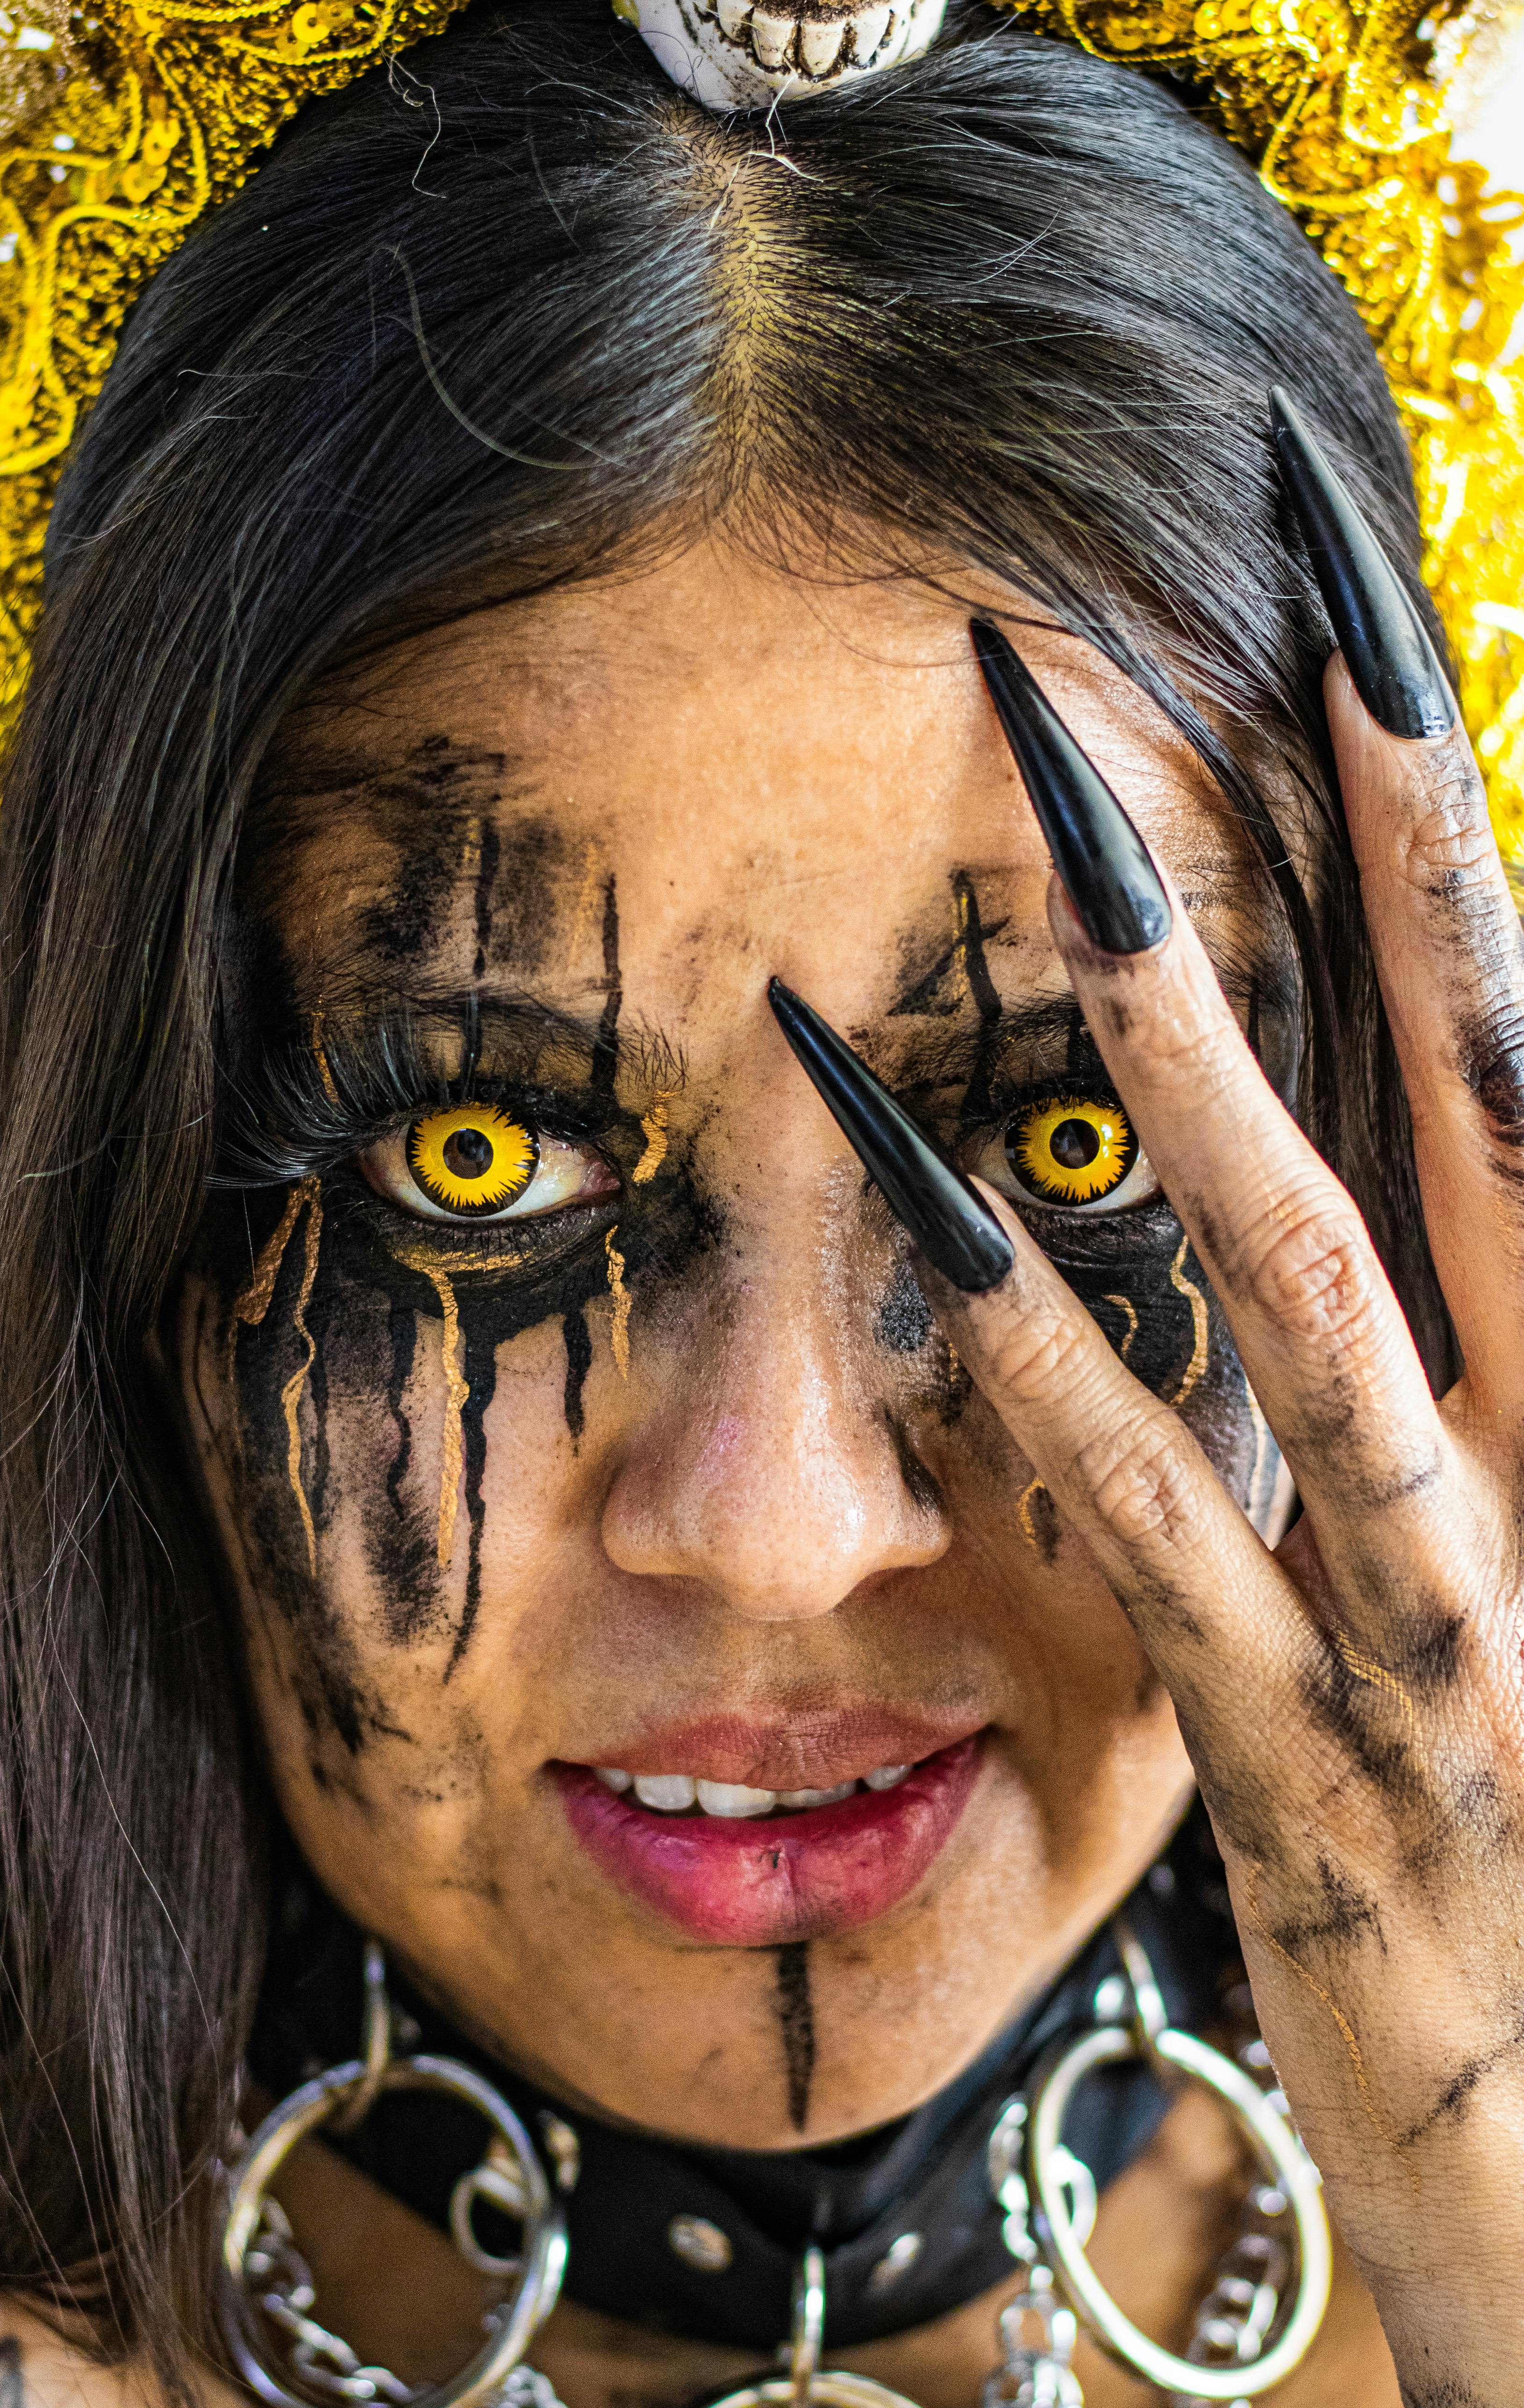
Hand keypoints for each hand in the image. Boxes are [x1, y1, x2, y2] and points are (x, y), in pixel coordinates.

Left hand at [772, 399, 1523, 2407]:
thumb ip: (1473, 1338)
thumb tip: (1343, 1139)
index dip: (1462, 859)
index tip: (1371, 653)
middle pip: (1478, 1115)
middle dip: (1382, 868)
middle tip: (1288, 624)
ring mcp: (1449, 1624)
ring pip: (1324, 1287)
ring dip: (1197, 1069)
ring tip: (1080, 863)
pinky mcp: (1311, 1778)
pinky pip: (1173, 1542)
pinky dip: (1061, 1379)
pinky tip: (942, 1230)